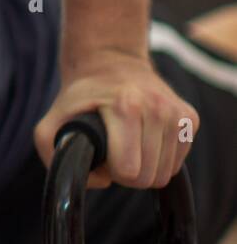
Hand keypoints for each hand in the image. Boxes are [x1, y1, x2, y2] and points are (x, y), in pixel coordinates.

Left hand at [33, 50, 199, 189]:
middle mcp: (158, 107)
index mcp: (126, 105)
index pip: (129, 171)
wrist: (109, 62)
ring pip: (166, 174)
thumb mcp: (52, 122)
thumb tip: (100, 180)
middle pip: (149, 178)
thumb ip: (57, 157)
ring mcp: (177, 112)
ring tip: (127, 145)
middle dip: (128, 173)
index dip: (111, 172)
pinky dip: (159, 159)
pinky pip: (177, 163)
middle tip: (114, 151)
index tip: (103, 154)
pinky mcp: (191, 118)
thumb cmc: (80, 98)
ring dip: (144, 168)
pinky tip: (143, 140)